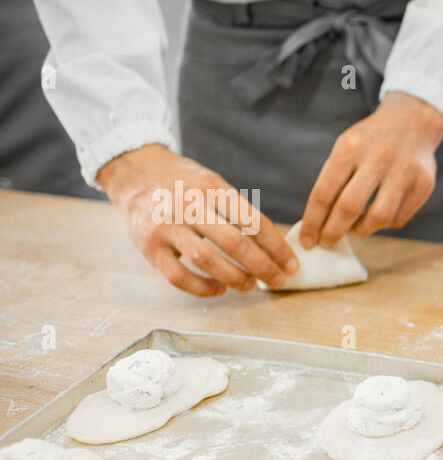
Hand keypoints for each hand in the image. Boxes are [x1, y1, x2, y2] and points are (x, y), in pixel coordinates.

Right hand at [97, 144, 296, 295]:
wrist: (134, 170)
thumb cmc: (183, 183)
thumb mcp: (212, 184)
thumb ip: (237, 211)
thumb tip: (274, 247)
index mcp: (211, 187)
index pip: (254, 221)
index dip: (277, 248)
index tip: (291, 265)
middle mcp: (188, 205)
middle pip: (235, 243)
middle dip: (264, 267)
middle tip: (278, 281)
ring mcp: (165, 226)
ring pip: (207, 260)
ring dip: (235, 278)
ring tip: (250, 285)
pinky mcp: (148, 247)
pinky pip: (178, 277)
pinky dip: (203, 288)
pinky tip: (219, 289)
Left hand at [300, 92, 442, 249]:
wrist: (412, 122)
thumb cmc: (370, 142)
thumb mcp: (346, 148)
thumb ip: (333, 181)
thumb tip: (319, 222)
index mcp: (351, 148)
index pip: (324, 192)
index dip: (313, 222)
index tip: (307, 239)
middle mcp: (378, 158)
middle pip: (350, 207)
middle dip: (333, 232)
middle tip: (327, 242)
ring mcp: (404, 171)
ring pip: (379, 218)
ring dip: (362, 229)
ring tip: (356, 226)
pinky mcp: (423, 184)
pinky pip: (398, 218)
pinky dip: (384, 223)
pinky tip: (379, 214)